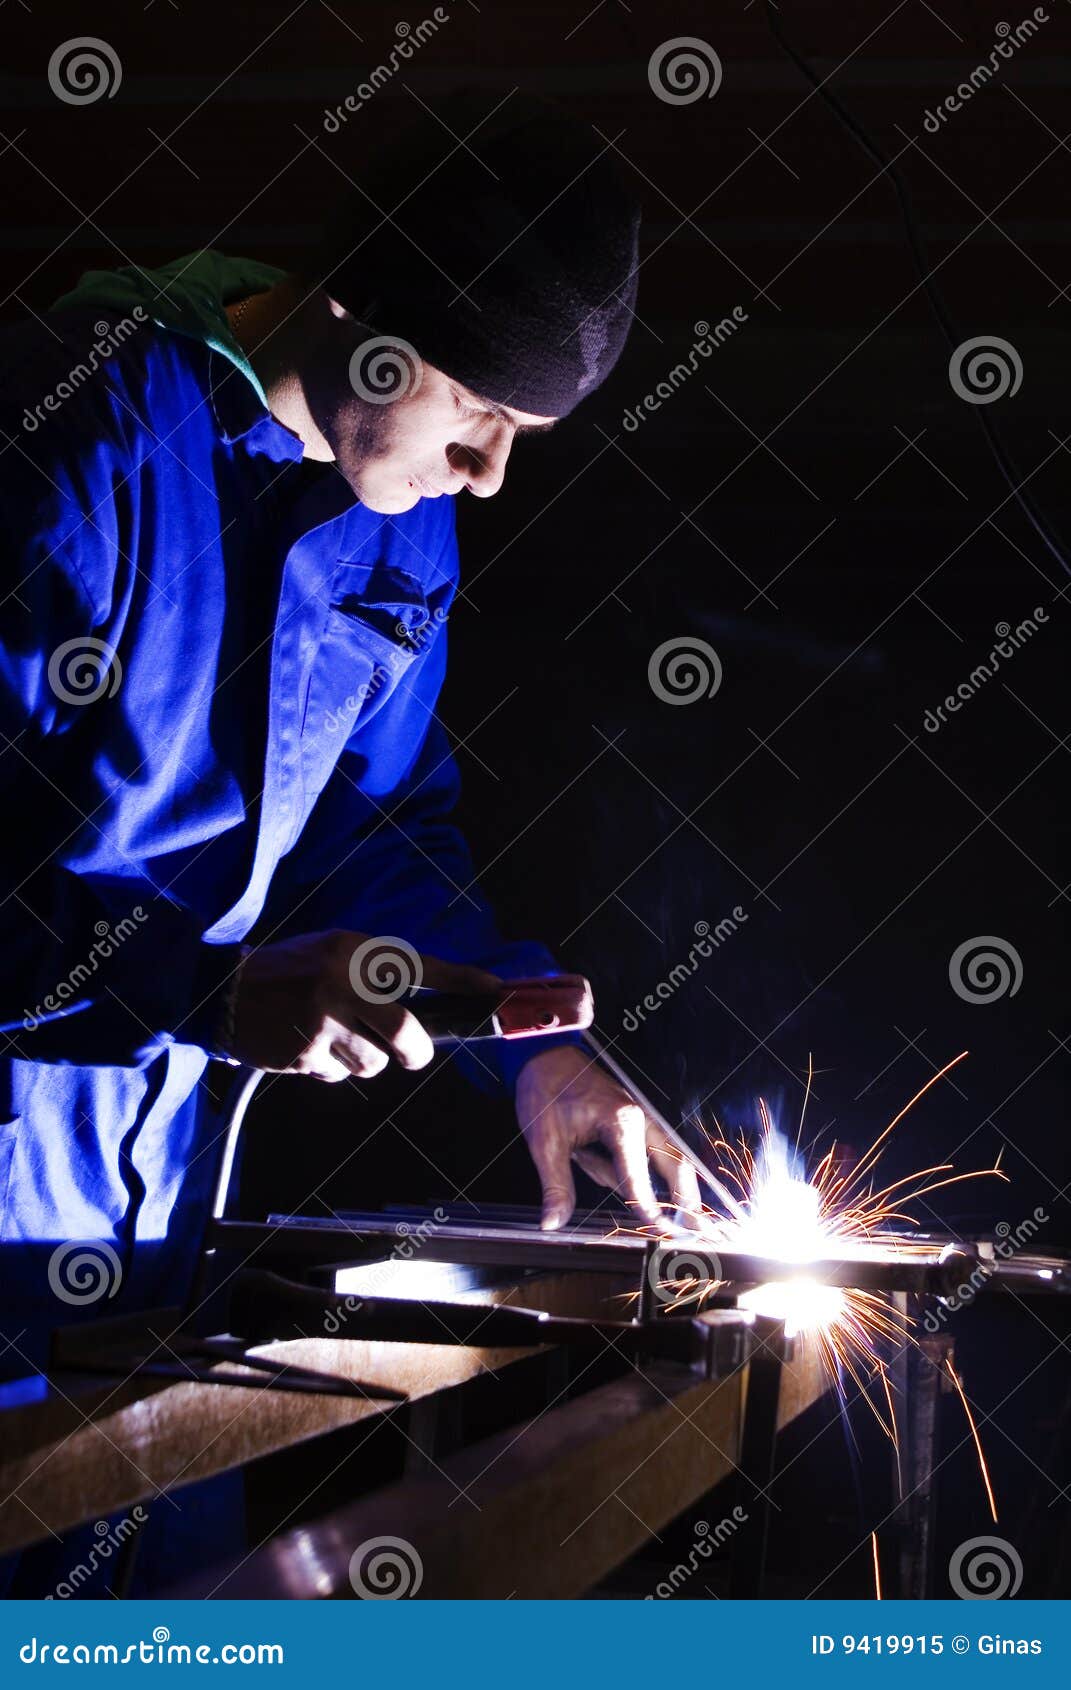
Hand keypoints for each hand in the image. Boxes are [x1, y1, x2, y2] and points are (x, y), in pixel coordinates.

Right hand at [229, 930, 498, 1079]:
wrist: (224, 992)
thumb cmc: (292, 970)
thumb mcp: (335, 952)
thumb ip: (377, 972)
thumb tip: (432, 1007)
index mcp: (354, 950)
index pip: (421, 967)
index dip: (463, 981)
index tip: (496, 992)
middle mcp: (341, 982)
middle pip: (406, 1034)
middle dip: (416, 1051)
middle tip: (413, 1052)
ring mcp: (322, 1021)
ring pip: (374, 1062)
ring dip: (366, 1059)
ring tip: (338, 1037)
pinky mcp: (304, 1055)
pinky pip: (339, 1074)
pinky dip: (333, 1067)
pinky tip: (310, 1046)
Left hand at [514, 1044, 703, 1229]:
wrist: (545, 1054)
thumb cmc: (546, 1089)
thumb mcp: (544, 1141)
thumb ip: (555, 1185)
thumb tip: (552, 1221)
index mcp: (621, 1123)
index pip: (638, 1177)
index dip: (649, 1209)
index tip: (662, 1231)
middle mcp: (640, 1119)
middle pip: (675, 1164)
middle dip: (686, 1197)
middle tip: (699, 1227)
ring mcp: (642, 1118)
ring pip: (663, 1159)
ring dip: (649, 1180)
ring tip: (589, 1161)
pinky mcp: (636, 1120)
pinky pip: (647, 1151)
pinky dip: (639, 1168)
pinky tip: (590, 1157)